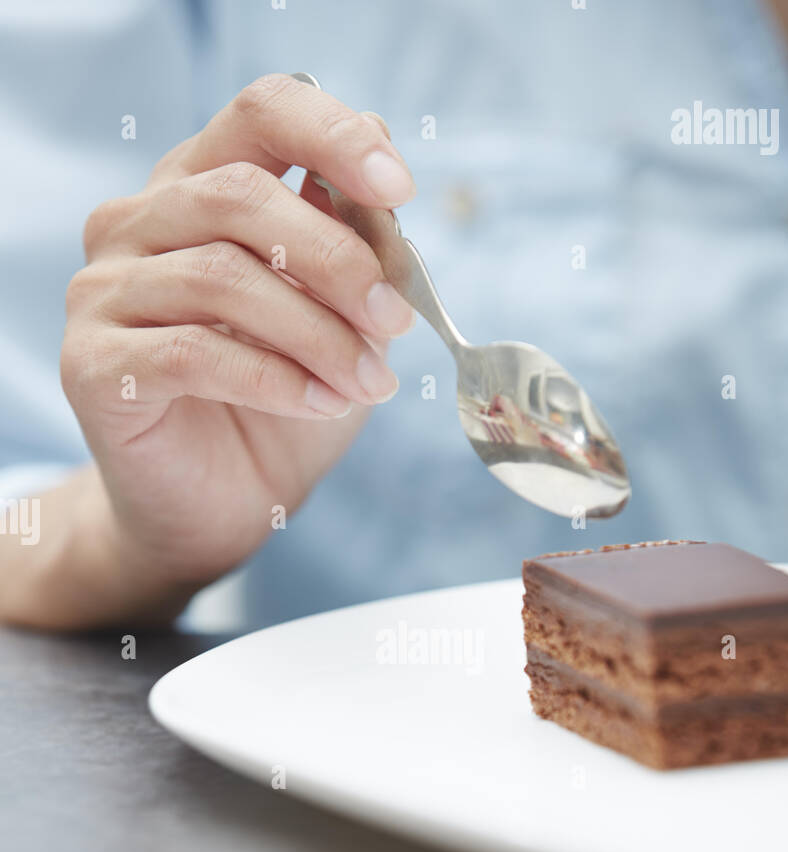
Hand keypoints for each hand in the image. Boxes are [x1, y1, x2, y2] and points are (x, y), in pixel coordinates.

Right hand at [50, 74, 415, 621]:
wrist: (217, 508)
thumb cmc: (280, 407)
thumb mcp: (339, 325)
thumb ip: (355, 258)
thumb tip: (383, 202)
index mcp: (198, 186)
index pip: (261, 113)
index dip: (333, 137)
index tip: (400, 189)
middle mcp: (137, 222)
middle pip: (241, 194)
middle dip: (337, 260)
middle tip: (396, 322)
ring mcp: (104, 290)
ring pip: (222, 277)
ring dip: (317, 334)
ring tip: (369, 384)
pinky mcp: (93, 363)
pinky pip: (193, 353)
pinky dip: (273, 378)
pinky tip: (320, 404)